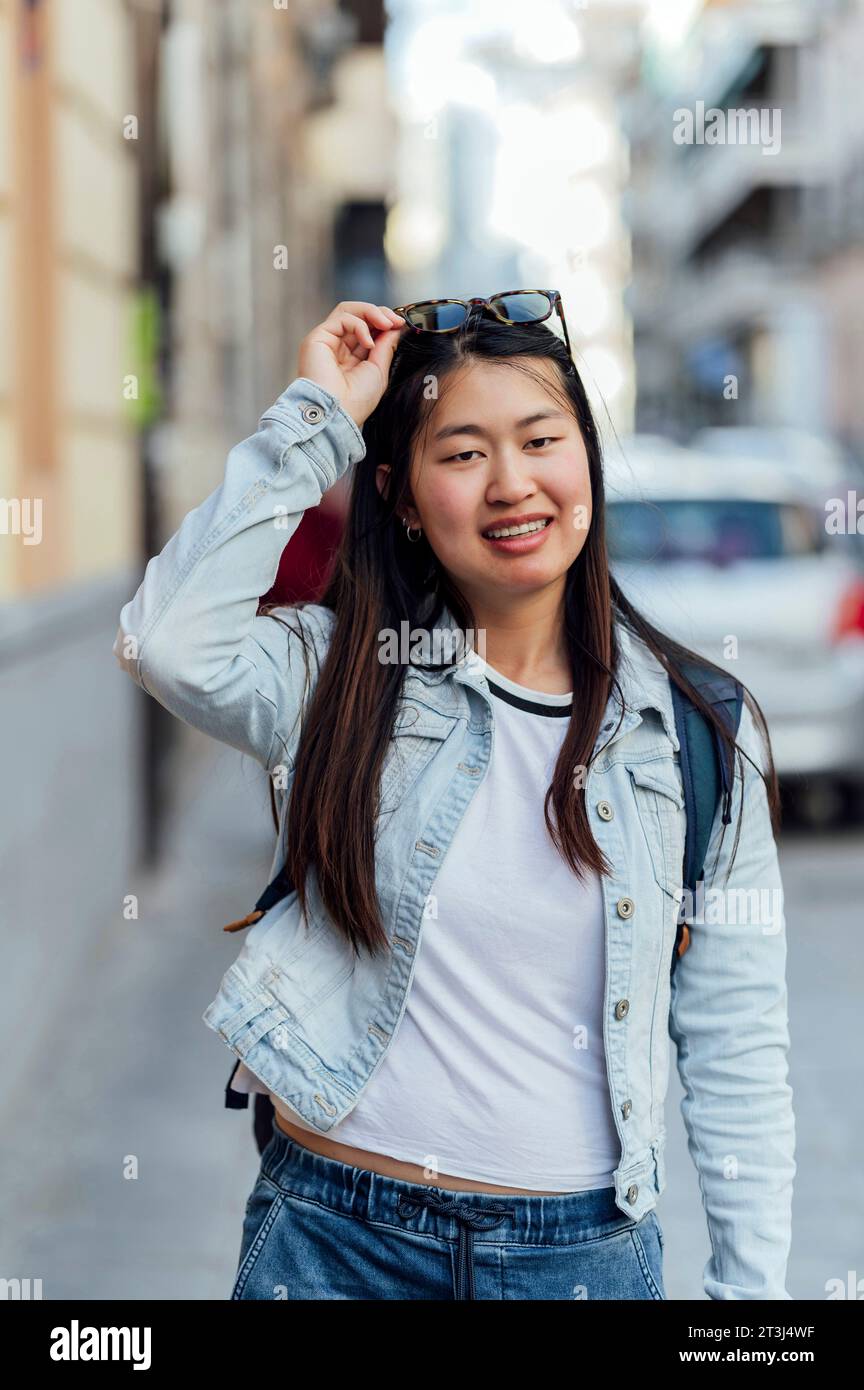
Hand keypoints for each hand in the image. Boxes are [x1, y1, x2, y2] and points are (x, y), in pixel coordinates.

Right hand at [297, 302, 405, 429]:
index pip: (366, 329)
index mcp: (350, 357)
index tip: (400, 324)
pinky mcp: (317, 338)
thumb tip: (394, 327)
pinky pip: (342, 318)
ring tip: (387, 324)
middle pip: (357, 315)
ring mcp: (326, 341)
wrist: (337, 415)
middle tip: (396, 320)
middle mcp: (337, 347)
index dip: (383, 322)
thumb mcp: (379, 371)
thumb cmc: (356, 402)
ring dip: (372, 312)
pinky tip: (369, 343)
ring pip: (348, 310)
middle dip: (380, 313)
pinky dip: (360, 325)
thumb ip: (385, 347)